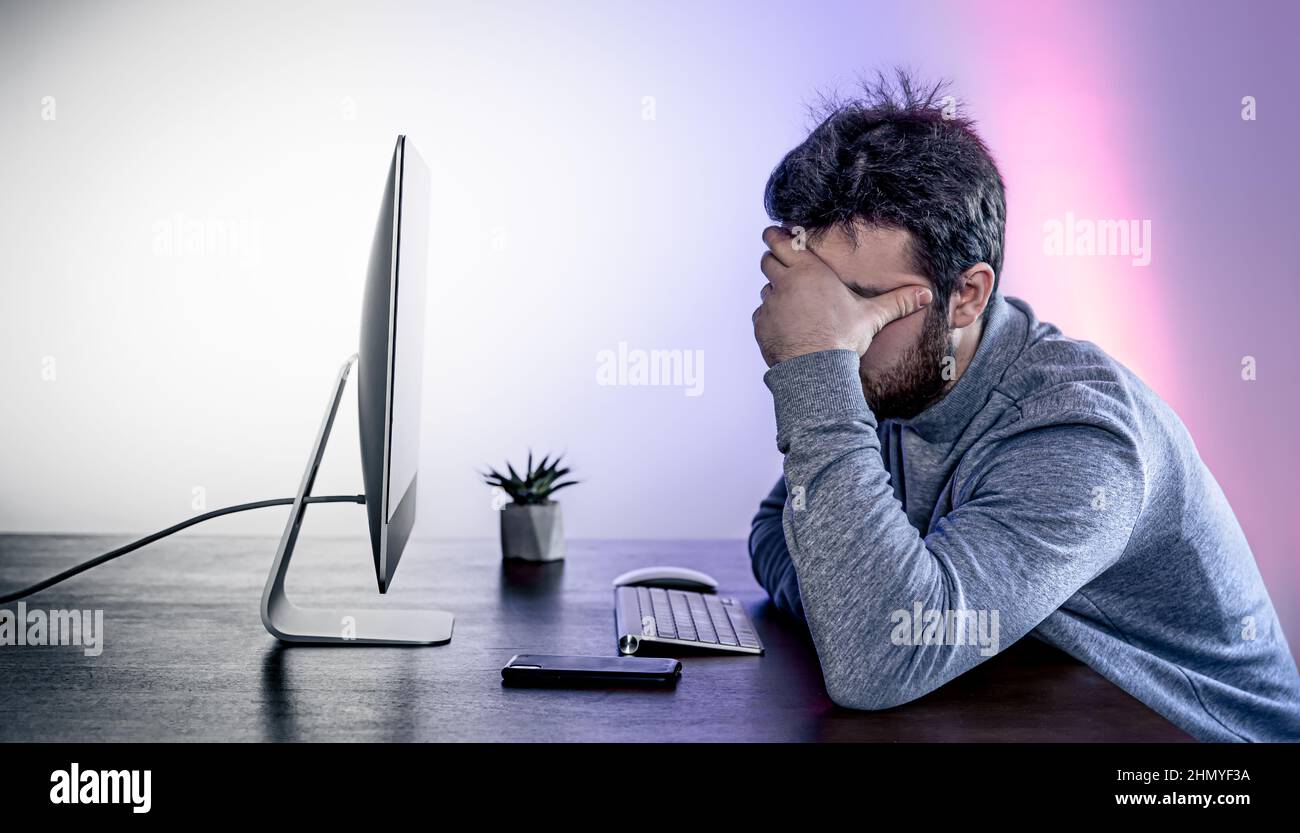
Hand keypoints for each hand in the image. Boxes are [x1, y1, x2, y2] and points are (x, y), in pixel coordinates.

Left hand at [752, 226, 932, 366]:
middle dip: (773, 259)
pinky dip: (770, 317)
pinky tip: (785, 326)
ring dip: (774, 291)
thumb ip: (897, 302)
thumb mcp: (872, 316)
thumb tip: (926, 295)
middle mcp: (785, 283)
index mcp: (809, 271)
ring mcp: (770, 305)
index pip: (781, 241)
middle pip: (767, 260)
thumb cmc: (843, 339)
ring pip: (765, 288)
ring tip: (790, 301)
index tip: (775, 233)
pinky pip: (761, 315)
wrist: (817, 370)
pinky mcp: (761, 326)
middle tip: (782, 263)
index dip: (776, 235)